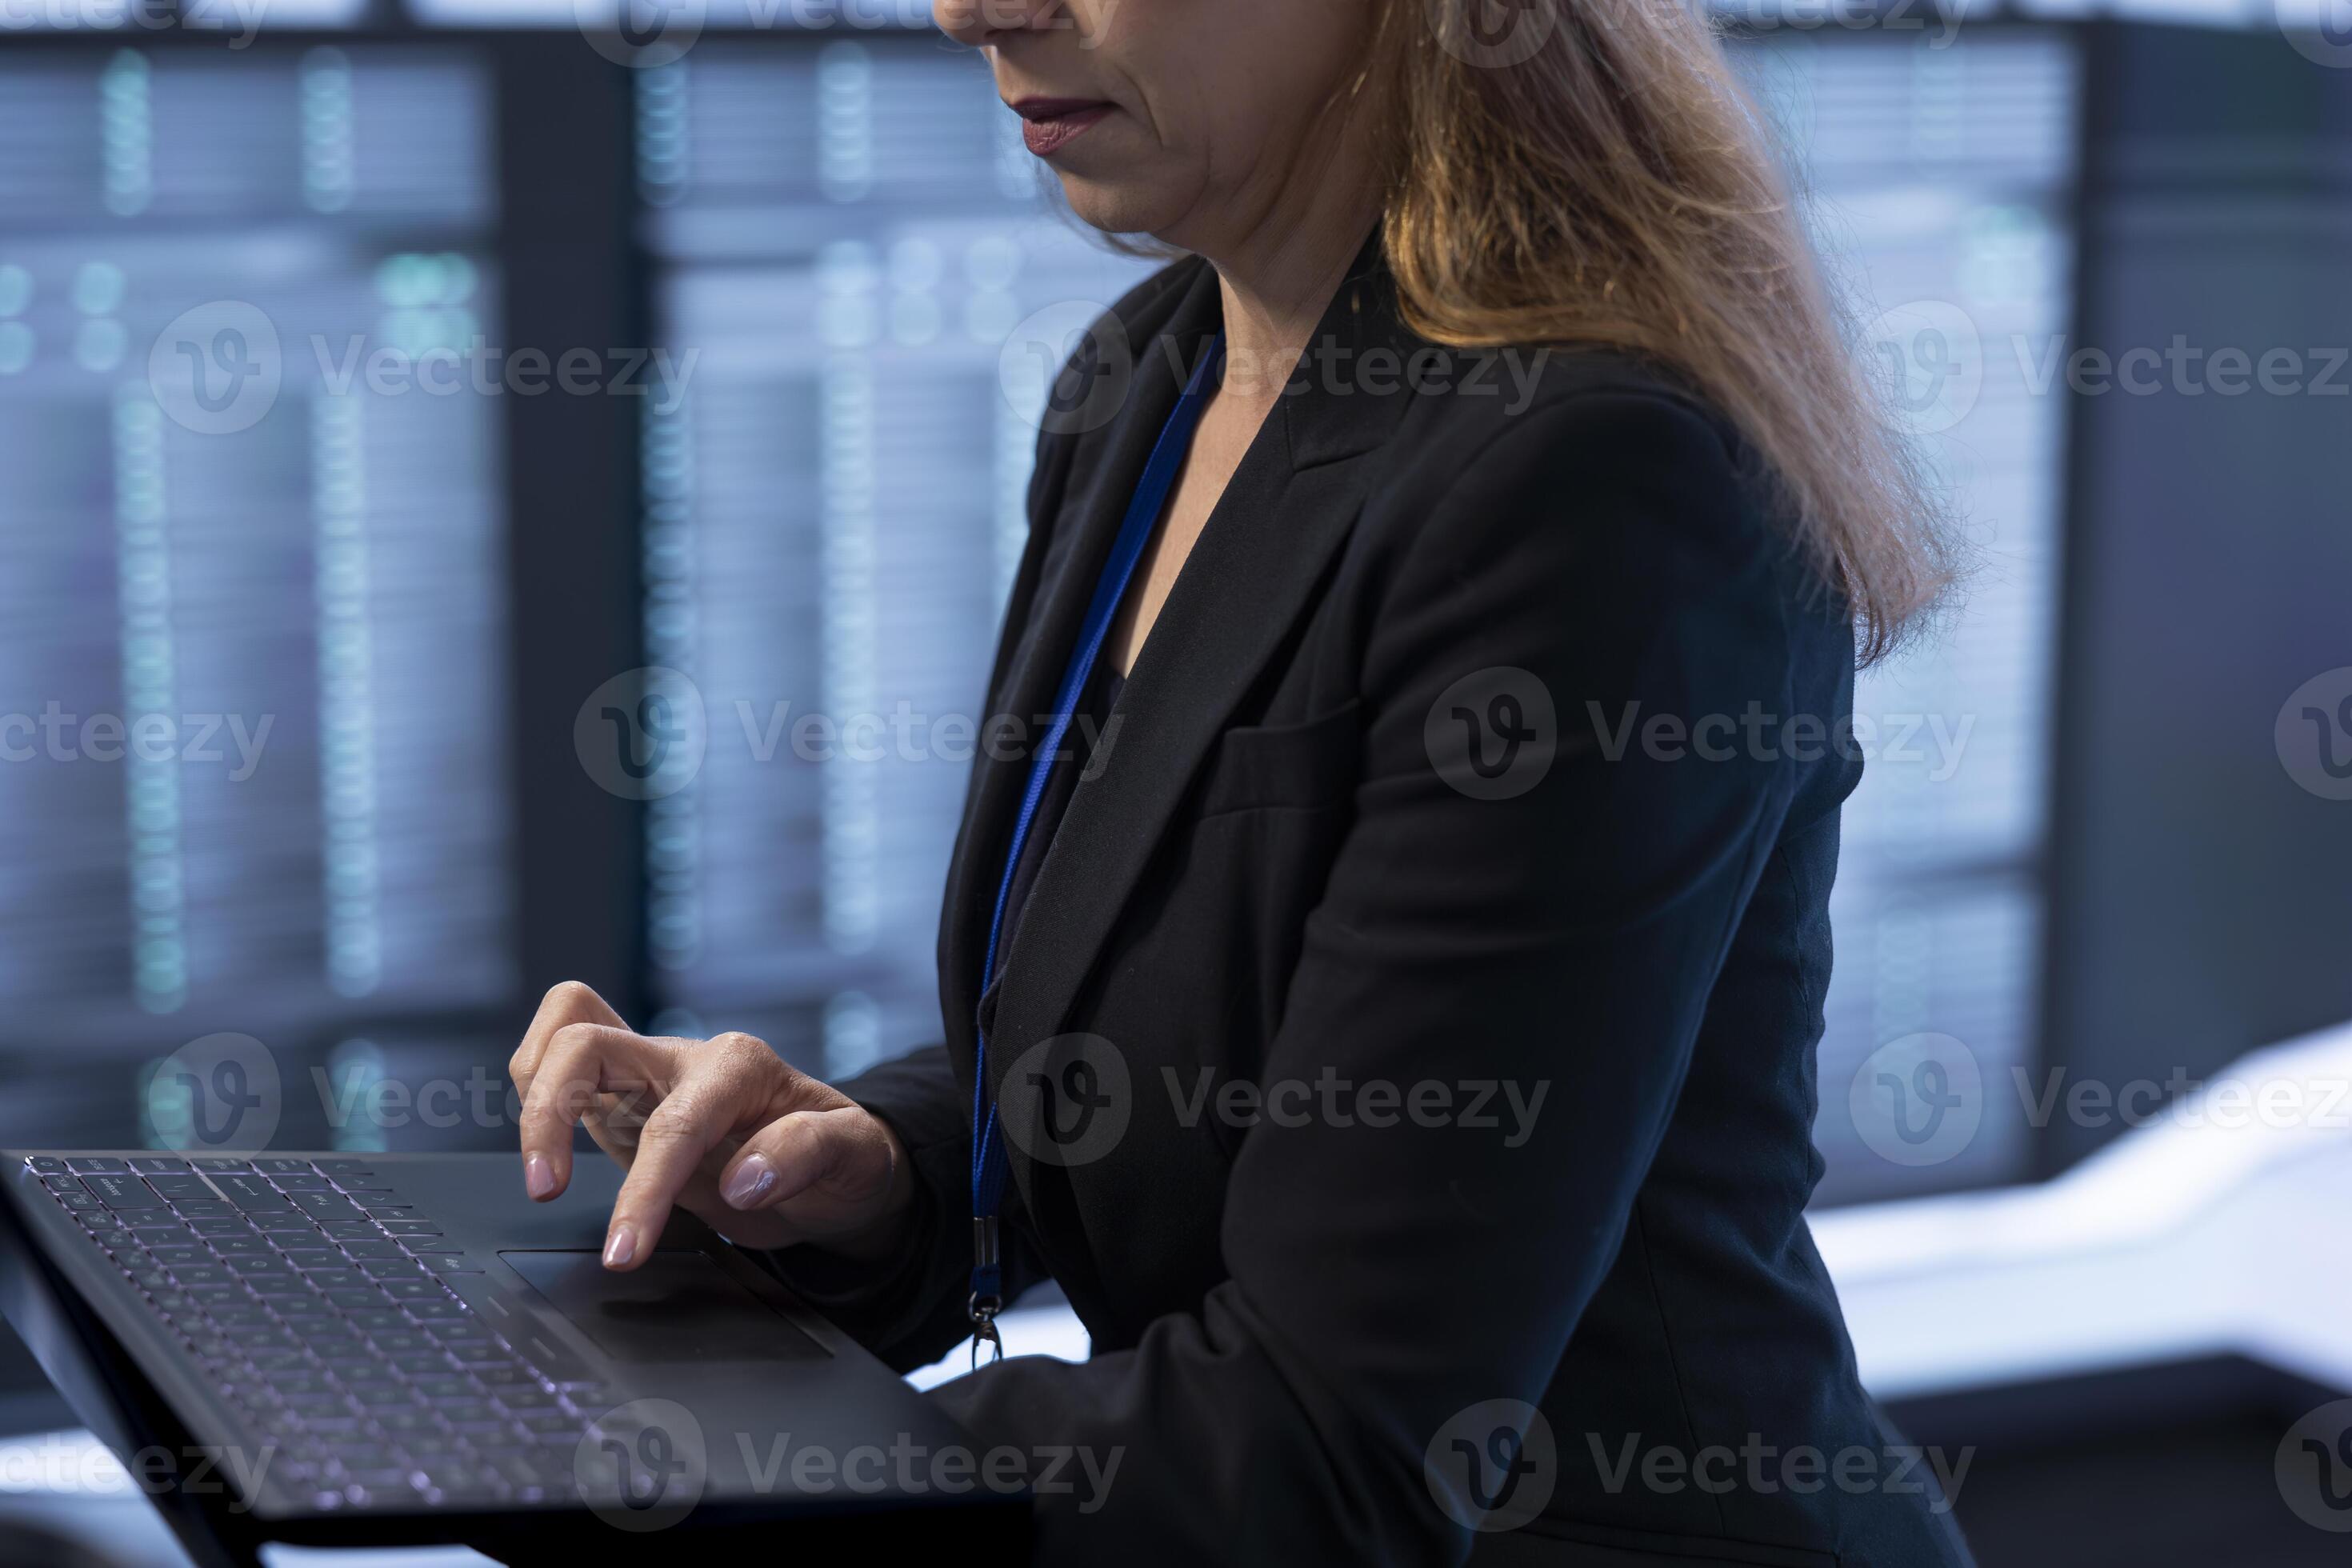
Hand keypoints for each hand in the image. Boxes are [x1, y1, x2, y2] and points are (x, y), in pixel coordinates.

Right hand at [509, 981, 915, 1269]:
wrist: (835, 1164)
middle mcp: (685, 1060)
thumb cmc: (841, 1158)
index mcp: (740, 1068)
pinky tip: (545, 1151)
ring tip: (540, 1174)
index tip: (626, 1247)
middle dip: (550, 1115)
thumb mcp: (854, 1156)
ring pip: (564, 1035)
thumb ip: (806, 1154)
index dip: (642, 1187)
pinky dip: (537, 1097)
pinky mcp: (623, 1100)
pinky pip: (561, 1066)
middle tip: (545, 1191)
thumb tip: (744, 1177)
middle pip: (586, 1041)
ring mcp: (648, 1075)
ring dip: (534, 1099)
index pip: (673, 1122)